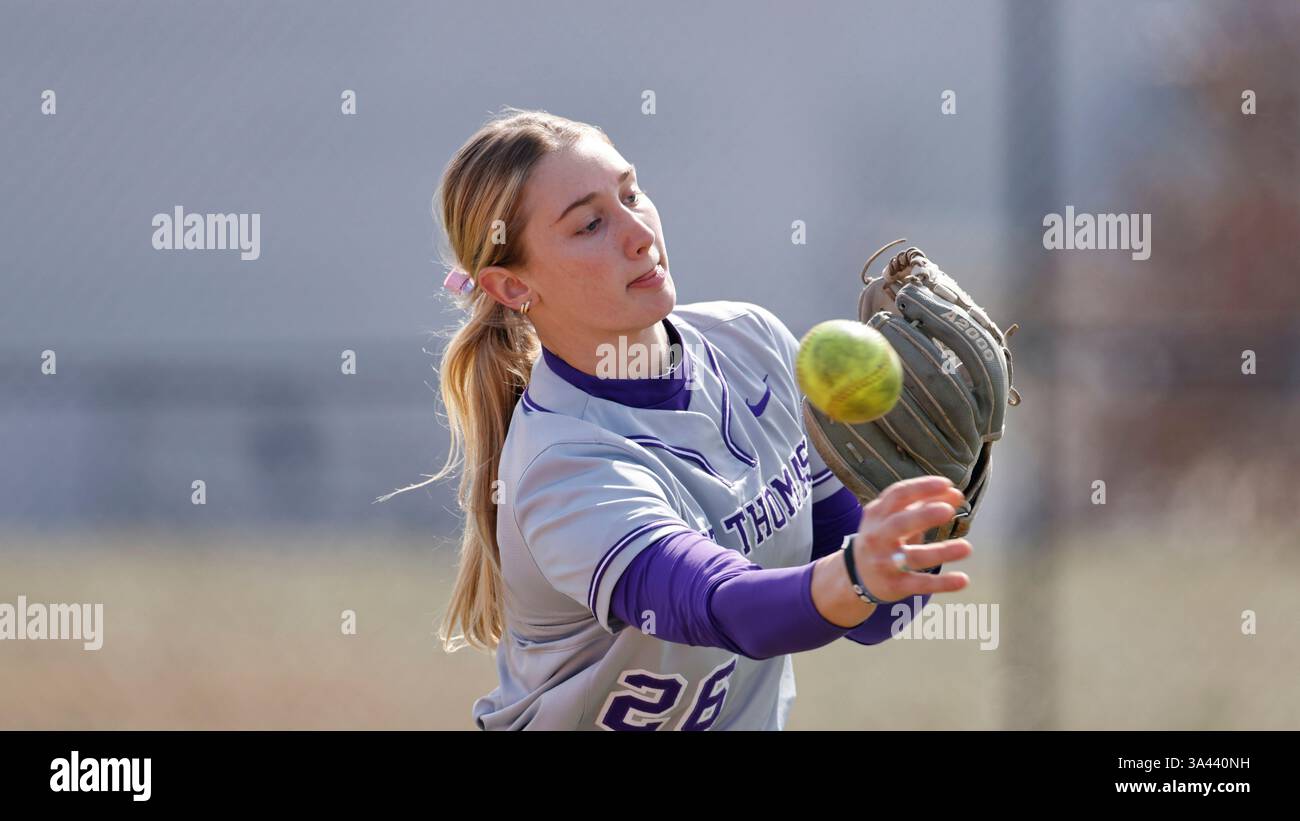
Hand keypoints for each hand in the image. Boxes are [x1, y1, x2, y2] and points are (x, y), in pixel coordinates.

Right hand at [851, 475, 972, 602]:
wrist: (857, 576)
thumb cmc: (885, 538)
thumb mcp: (897, 518)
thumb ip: (925, 504)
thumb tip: (956, 494)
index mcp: (877, 514)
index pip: (897, 495)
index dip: (921, 488)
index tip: (947, 484)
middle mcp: (877, 537)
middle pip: (899, 524)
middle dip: (923, 516)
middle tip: (948, 510)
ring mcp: (884, 562)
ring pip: (912, 557)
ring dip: (940, 552)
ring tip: (967, 548)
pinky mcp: (894, 586)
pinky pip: (920, 584)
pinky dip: (942, 583)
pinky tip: (963, 579)